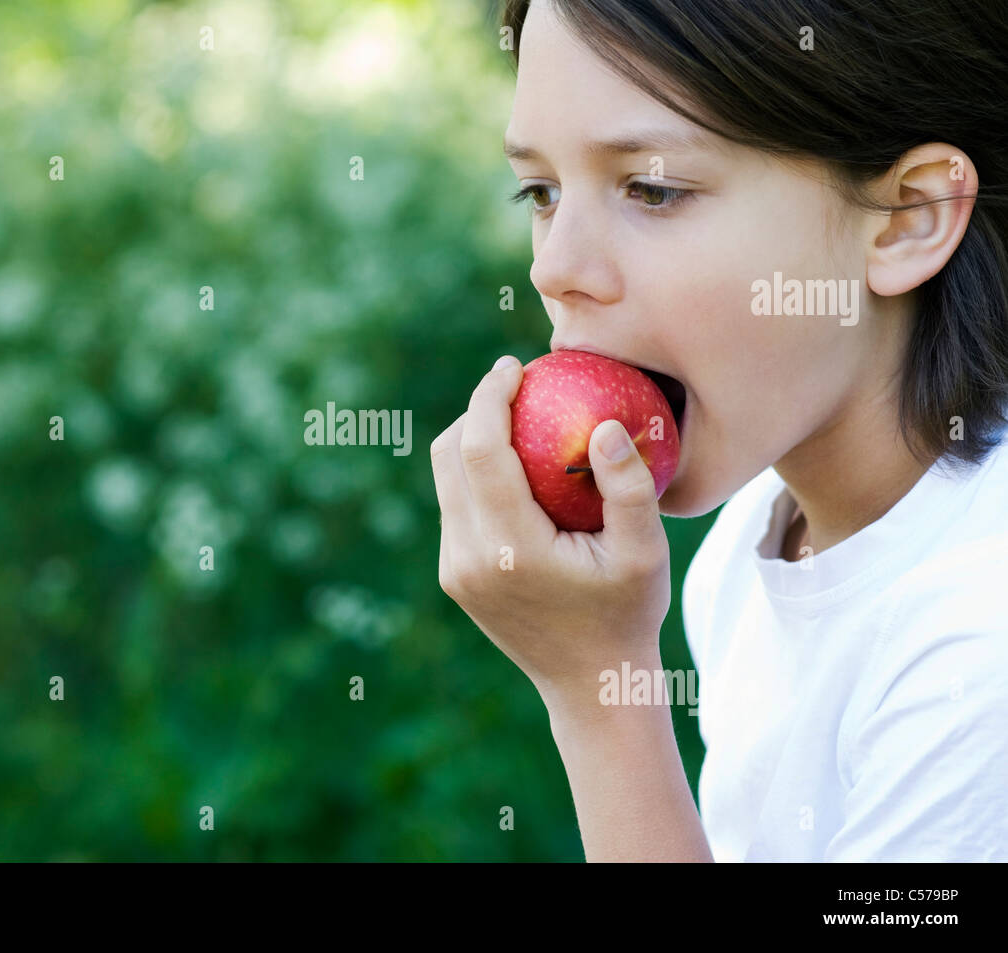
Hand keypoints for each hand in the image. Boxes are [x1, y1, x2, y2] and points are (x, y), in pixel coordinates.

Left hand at [430, 355, 671, 706]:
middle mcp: (468, 557)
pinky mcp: (454, 576)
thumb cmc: (627, 615)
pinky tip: (516, 465)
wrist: (590, 685)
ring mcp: (454, 569)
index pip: (479, 451)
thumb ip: (628, 488)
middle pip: (447, 456)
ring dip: (471, 441)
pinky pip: (455, 507)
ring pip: (445, 480)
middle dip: (476, 410)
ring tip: (518, 418)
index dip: (489, 397)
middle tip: (517, 385)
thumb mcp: (646, 554)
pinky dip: (475, 475)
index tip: (514, 366)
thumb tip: (604, 425)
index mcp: (510, 548)